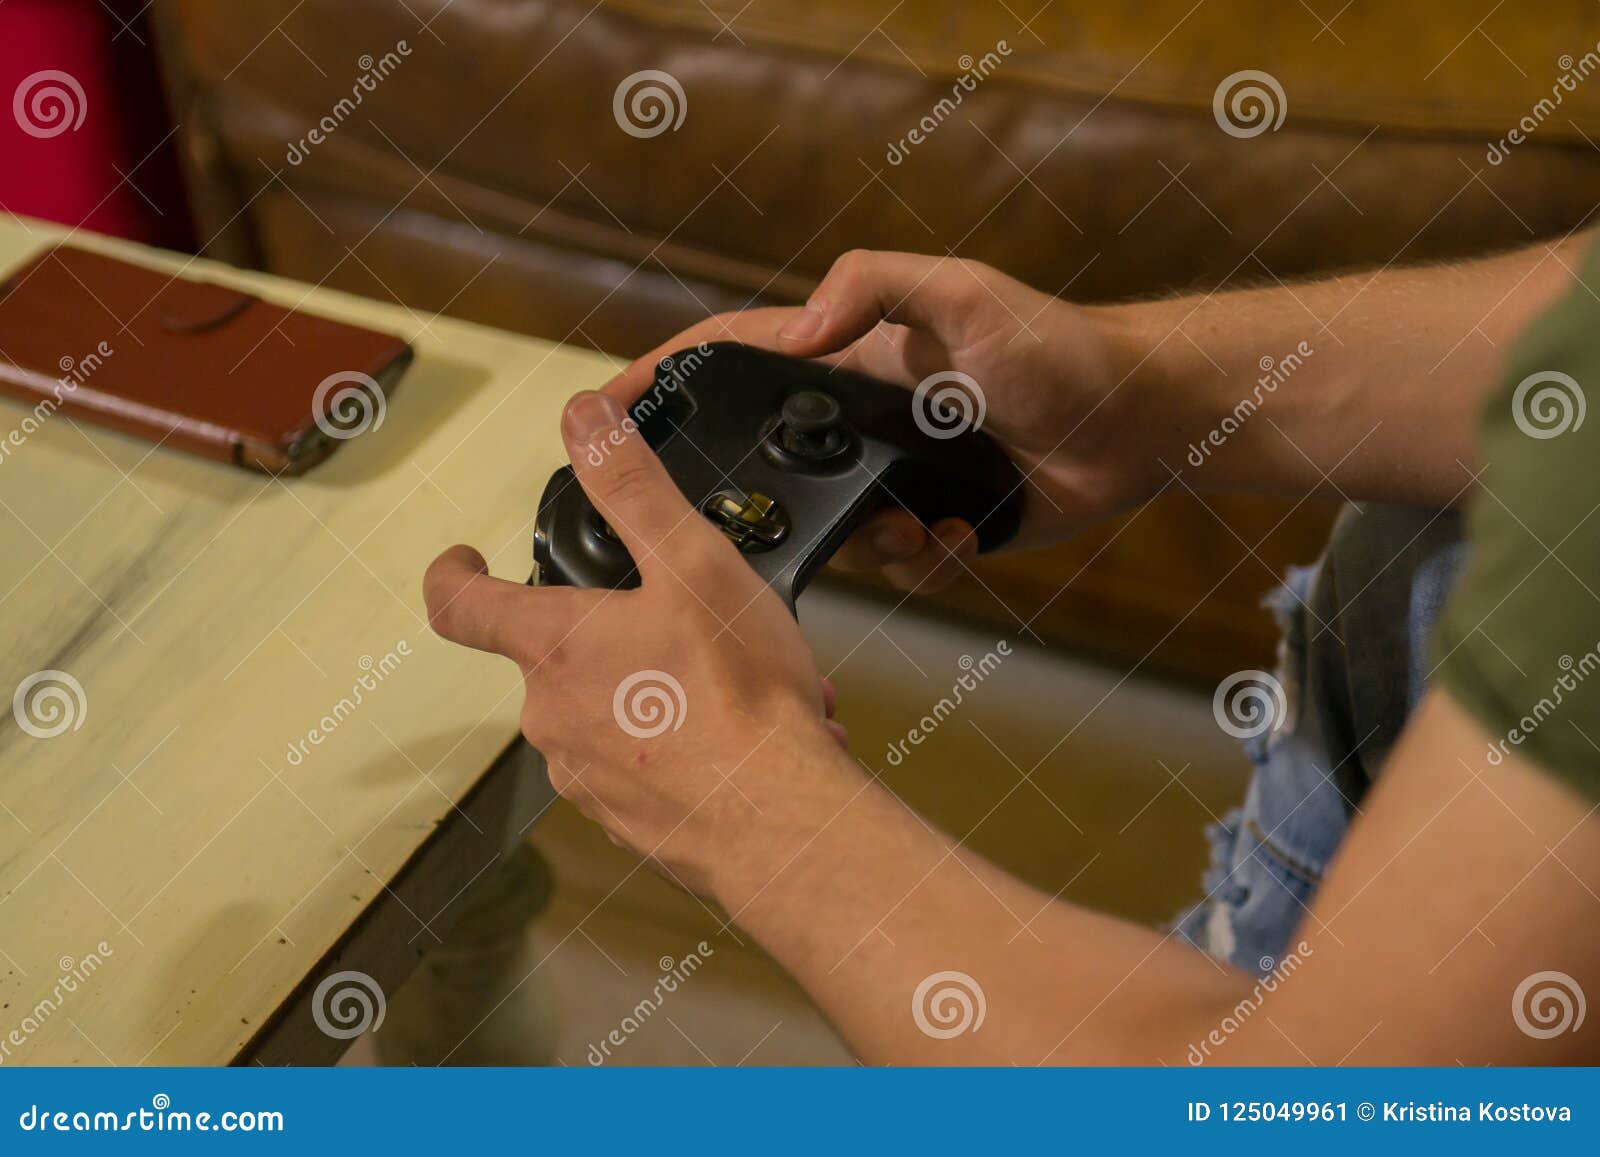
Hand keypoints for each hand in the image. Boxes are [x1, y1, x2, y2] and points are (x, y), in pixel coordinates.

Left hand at [423, 391, 855, 895]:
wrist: (779, 824)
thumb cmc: (737, 697)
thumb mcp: (692, 562)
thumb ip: (632, 486)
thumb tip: (582, 419)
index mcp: (552, 648)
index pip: (460, 605)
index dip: (454, 573)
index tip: (462, 558)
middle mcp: (552, 718)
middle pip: (558, 655)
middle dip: (624, 632)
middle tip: (698, 623)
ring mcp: (587, 778)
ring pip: (614, 711)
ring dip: (668, 690)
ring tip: (744, 682)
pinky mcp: (631, 823)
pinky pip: (648, 766)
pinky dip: (689, 742)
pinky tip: (750, 735)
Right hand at [601, 250, 1168, 591]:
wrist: (1136, 423)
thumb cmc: (1058, 346)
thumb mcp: (962, 293)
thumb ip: (874, 285)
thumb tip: (795, 333)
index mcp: (854, 353)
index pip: (738, 355)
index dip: (668, 374)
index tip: (606, 402)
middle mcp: (863, 417)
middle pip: (772, 457)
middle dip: (755, 493)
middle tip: (739, 523)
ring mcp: (896, 475)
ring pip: (831, 527)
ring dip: (865, 538)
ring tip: (918, 521)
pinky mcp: (936, 525)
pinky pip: (898, 563)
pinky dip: (924, 558)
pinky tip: (962, 533)